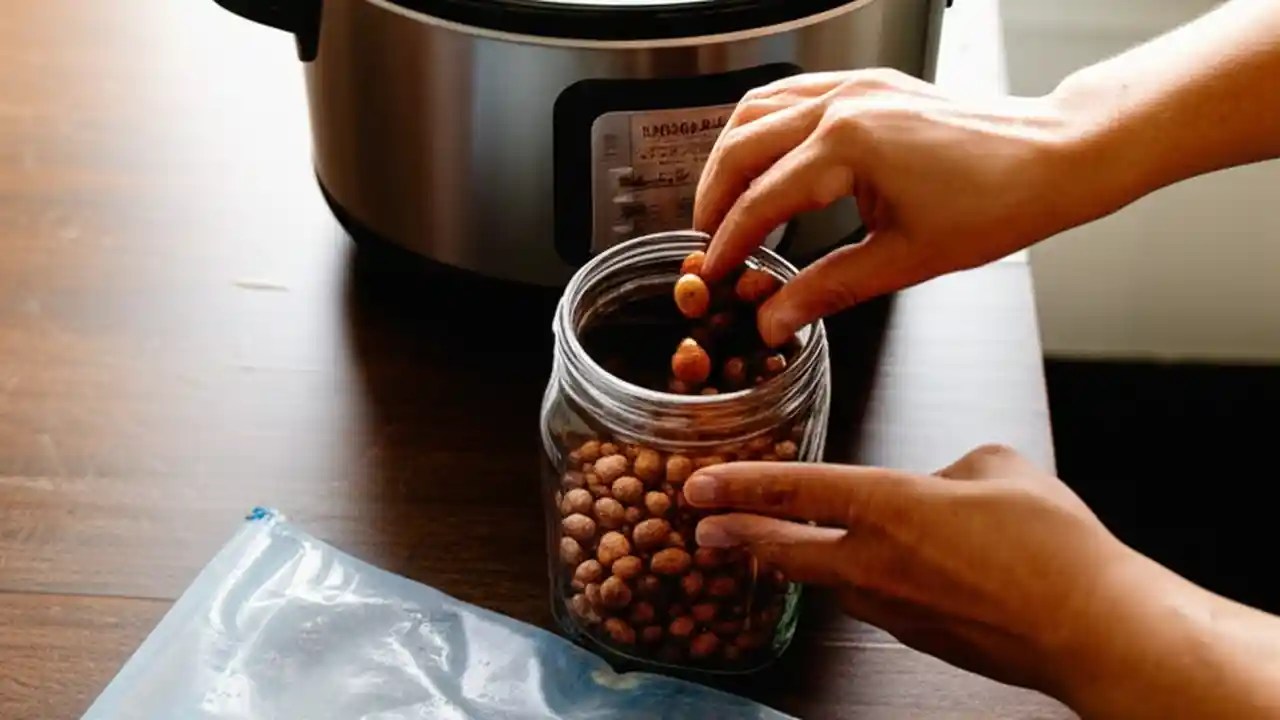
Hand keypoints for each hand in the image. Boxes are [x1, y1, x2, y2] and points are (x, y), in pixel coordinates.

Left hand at [683, 444, 1134, 695]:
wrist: (1091, 629)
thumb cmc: (1053, 548)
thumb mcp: (1001, 469)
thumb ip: (954, 469)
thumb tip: (944, 484)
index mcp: (888, 507)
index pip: (794, 490)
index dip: (740, 484)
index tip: (700, 485)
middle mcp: (876, 563)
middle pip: (788, 551)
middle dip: (742, 536)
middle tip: (708, 531)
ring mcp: (894, 608)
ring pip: (831, 580)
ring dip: (804, 562)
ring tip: (787, 547)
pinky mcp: (919, 638)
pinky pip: (878, 602)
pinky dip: (866, 584)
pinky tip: (889, 573)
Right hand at [693, 69, 1109, 346]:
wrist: (1053, 159)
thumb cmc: (998, 203)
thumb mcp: (904, 261)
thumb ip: (827, 289)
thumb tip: (776, 318)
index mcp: (849, 145)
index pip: (761, 199)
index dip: (729, 242)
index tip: (712, 273)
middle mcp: (845, 104)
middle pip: (743, 145)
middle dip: (713, 197)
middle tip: (707, 241)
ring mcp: (856, 86)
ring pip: (758, 108)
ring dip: (731, 154)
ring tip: (723, 201)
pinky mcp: (870, 83)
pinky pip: (792, 92)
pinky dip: (764, 125)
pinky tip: (763, 155)